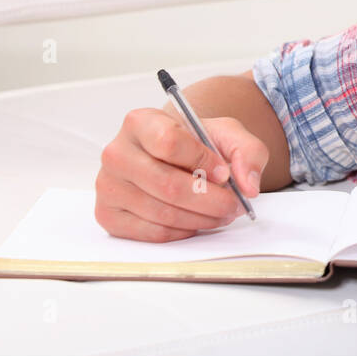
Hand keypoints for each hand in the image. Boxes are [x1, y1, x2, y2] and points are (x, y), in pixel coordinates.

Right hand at [95, 107, 268, 241]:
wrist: (174, 156)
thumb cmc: (197, 143)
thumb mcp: (228, 134)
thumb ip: (247, 152)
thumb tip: (248, 186)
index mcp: (140, 122)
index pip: (170, 142)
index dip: (202, 161)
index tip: (224, 172)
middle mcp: (117, 152)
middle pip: (167, 184)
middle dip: (210, 200)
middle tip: (234, 205)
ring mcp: (108, 186)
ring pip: (162, 212)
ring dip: (201, 219)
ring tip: (221, 213)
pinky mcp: (109, 215)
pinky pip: (152, 233)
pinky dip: (183, 232)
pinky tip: (196, 221)